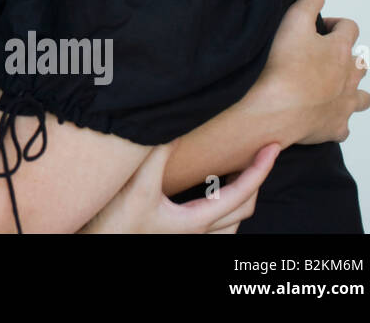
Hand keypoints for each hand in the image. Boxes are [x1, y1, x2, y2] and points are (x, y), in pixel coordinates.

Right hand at [79, 142, 278, 233]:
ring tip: (236, 174)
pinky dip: (222, 211)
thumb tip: (175, 126)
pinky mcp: (176, 236)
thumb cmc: (114, 223)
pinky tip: (207, 197)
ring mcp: (189, 239)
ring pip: (231, 224)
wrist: (95, 243)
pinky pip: (214, 230)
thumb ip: (156, 155)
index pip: (242, 192)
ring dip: (240, 198)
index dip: (260, 168)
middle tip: (259, 154)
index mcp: (196, 220)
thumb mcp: (137, 186)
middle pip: (244, 209)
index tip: (273, 147)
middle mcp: (198, 233)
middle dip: (256, 180)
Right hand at [260, 0, 369, 143]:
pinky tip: (324, 116)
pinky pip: (344, 125)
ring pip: (361, 96)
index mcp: (340, 50)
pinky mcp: (335, 126)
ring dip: (352, 89)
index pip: (349, 29)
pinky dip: (337, 119)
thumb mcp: (293, 21)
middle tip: (324, 55)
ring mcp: (344, 103)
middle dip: (347, 57)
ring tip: (333, 87)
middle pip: (360, 63)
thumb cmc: (285, 67)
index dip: (335, 24)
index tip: (320, 26)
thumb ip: (308, 0)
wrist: (278, 109)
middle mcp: (349, 77)